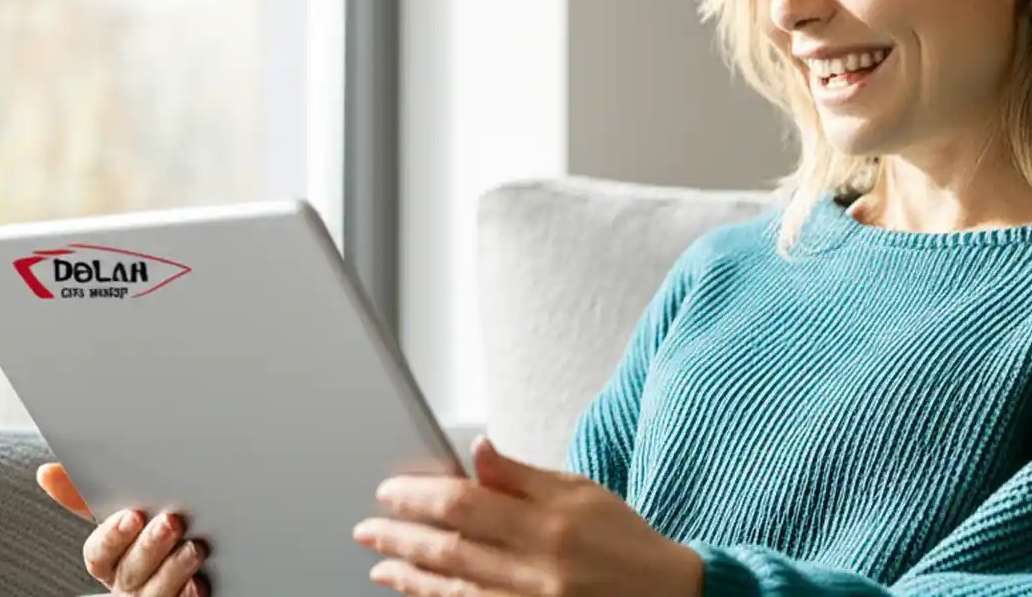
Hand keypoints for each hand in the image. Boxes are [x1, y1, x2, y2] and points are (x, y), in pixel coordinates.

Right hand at [37, 463, 208, 595]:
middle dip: (149, 547)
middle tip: (171, 522)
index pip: (99, 553)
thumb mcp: (123, 514)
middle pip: (131, 571)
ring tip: (194, 547)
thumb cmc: (145, 537)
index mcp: (110, 560)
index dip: (113, 536)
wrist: (189, 571)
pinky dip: (189, 593)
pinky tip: (198, 581)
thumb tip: (46, 472)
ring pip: (156, 592)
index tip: (132, 515)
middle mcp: (128, 583)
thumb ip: (87, 497)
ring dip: (174, 568)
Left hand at [351, 437, 702, 596]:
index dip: (419, 496)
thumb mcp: (579, 491)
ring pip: (452, 590)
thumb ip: (522, 475)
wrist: (664, 594)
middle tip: (366, 529)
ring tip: (380, 565)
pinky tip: (418, 593)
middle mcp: (536, 570)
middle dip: (400, 538)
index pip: (465, 504)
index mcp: (548, 525)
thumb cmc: (621, 539)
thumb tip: (477, 449)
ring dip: (409, 576)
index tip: (389, 491)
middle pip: (450, 550)